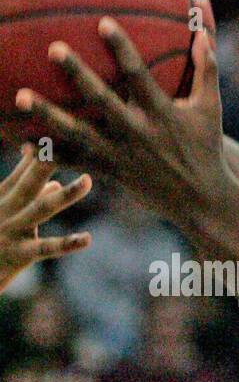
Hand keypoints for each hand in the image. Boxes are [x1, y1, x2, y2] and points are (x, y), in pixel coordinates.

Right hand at [0, 145, 91, 292]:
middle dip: (51, 160)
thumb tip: (54, 184)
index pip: (27, 168)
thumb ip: (27, 197)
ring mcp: (13, 230)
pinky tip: (88, 239)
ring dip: (66, 195)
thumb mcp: (3, 214)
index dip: (43, 149)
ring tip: (88, 181)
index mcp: (4, 197)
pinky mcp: (18, 254)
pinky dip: (67, 243)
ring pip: (42, 209)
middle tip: (74, 138)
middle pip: (32, 179)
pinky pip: (46, 249)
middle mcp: (8, 209)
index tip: (59, 127)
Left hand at [14, 20, 232, 226]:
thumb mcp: (211, 109)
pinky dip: (53, 154)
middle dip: (79, 74)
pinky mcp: (113, 172)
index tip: (103, 23)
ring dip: (48, 115)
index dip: (122, 49)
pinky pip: (78, 161)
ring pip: (79, 132)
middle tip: (55, 49)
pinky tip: (25, 143)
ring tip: (20, 97)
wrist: (202, 200)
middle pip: (102, 100)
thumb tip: (202, 33)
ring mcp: (122, 154)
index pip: (139, 76)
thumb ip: (206, 70)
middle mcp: (139, 132)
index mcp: (162, 114)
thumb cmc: (206, 148)